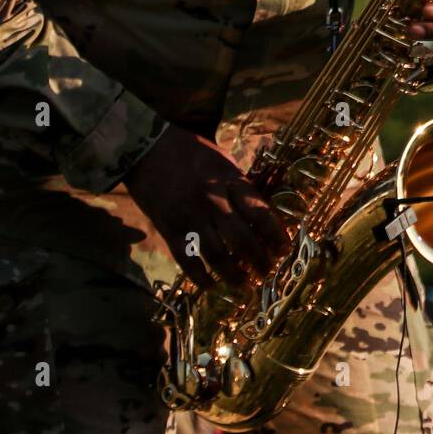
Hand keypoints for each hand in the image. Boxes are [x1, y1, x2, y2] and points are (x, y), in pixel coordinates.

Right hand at [124, 124, 291, 291]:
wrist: (147, 147)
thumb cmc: (192, 152)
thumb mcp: (224, 162)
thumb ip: (241, 187)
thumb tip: (262, 217)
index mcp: (230, 180)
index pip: (259, 212)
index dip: (275, 235)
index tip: (285, 249)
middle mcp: (212, 200)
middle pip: (241, 238)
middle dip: (258, 260)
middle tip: (267, 272)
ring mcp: (189, 216)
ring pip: (216, 254)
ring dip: (233, 275)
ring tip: (245, 285)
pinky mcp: (168, 228)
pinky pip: (187, 259)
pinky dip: (200, 277)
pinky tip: (212, 286)